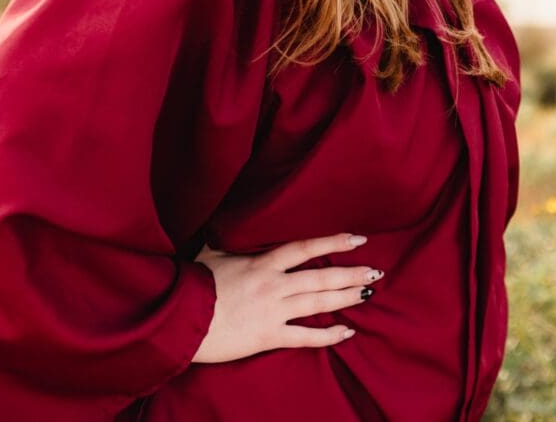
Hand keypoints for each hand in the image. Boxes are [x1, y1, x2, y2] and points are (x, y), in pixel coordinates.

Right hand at [190, 232, 382, 363]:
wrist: (180, 321)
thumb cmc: (193, 285)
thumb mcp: (210, 252)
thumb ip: (226, 237)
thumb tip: (225, 218)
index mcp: (262, 263)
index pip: (305, 248)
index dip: (333, 242)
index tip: (357, 238)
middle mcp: (274, 285)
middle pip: (321, 276)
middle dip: (351, 273)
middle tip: (375, 271)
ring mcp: (274, 311)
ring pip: (319, 303)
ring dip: (346, 297)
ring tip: (367, 293)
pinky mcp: (269, 336)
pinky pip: (306, 337)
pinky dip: (329, 335)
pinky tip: (347, 333)